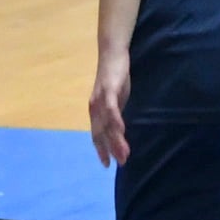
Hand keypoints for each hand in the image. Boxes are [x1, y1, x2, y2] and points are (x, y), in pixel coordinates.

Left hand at [89, 51, 132, 166]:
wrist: (112, 54)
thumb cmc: (115, 78)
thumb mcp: (116, 99)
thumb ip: (116, 113)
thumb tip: (121, 130)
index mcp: (96, 110)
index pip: (97, 134)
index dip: (101, 149)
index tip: (107, 165)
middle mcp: (95, 107)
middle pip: (100, 133)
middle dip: (109, 150)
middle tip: (120, 164)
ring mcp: (101, 98)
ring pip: (106, 124)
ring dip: (115, 140)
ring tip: (123, 154)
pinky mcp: (109, 90)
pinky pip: (111, 108)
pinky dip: (115, 120)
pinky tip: (121, 130)